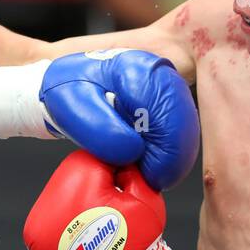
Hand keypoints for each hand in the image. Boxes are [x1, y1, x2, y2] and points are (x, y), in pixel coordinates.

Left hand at [0, 48, 199, 190]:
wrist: (63, 82)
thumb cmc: (64, 91)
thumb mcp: (71, 109)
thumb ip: (100, 132)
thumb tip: (133, 152)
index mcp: (138, 68)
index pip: (169, 114)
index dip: (167, 152)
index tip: (151, 177)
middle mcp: (159, 70)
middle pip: (185, 122)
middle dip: (173, 157)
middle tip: (152, 180)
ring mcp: (165, 83)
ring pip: (186, 127)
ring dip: (172, 155)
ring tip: (149, 172)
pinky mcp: (165, 97)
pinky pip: (178, 128)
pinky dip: (168, 149)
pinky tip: (151, 161)